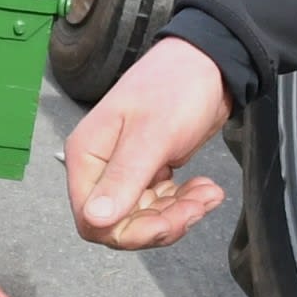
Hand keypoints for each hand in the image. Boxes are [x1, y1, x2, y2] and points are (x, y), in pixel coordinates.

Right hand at [63, 37, 231, 250]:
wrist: (209, 64)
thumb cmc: (176, 86)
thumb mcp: (152, 134)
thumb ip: (123, 178)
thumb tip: (95, 220)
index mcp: (88, 156)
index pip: (91, 220)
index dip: (128, 232)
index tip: (164, 223)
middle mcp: (101, 167)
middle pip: (119, 224)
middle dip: (160, 223)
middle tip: (194, 208)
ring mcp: (125, 170)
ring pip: (143, 217)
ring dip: (178, 213)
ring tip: (207, 192)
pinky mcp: (148, 170)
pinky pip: (159, 204)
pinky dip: (184, 202)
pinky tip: (205, 187)